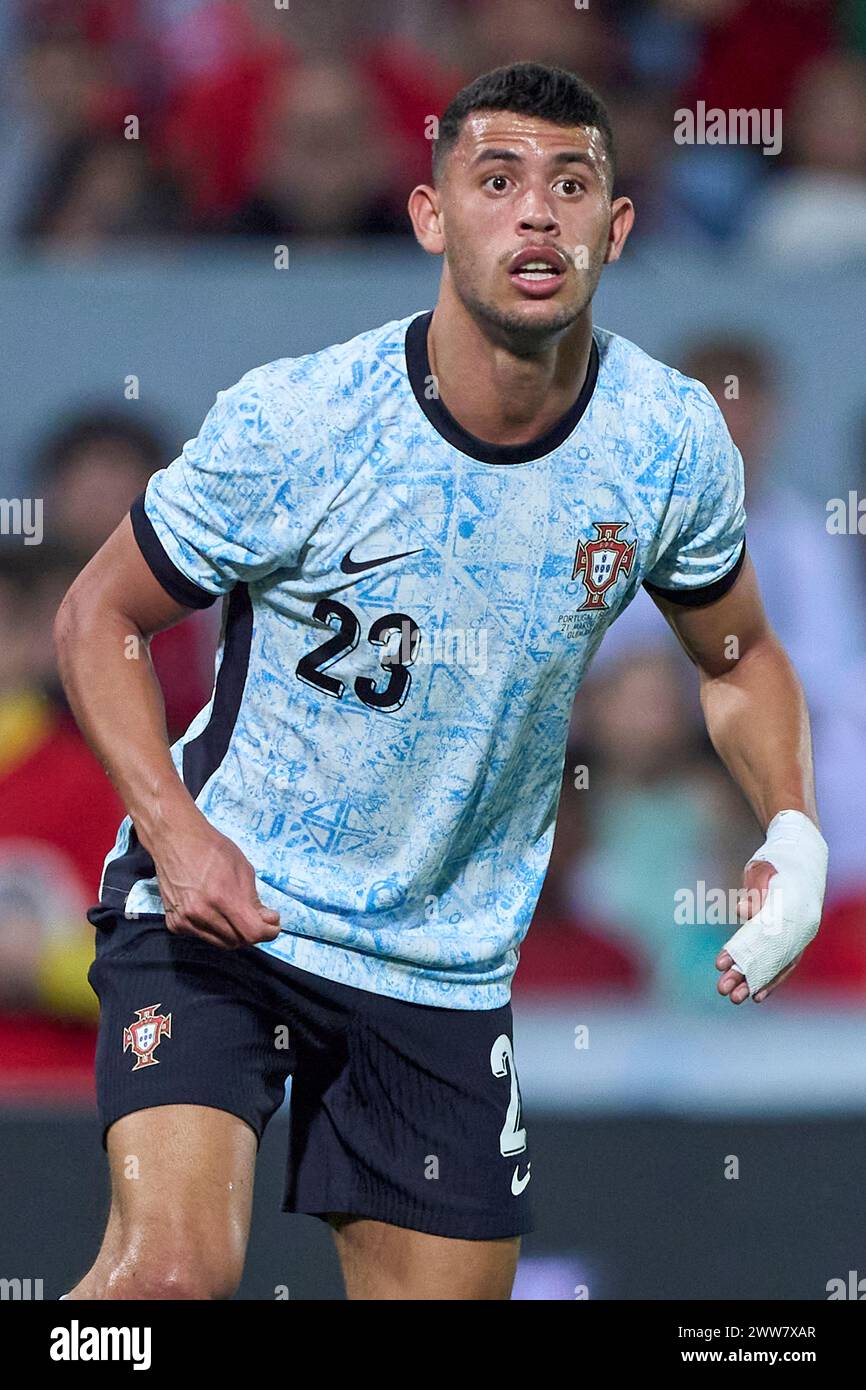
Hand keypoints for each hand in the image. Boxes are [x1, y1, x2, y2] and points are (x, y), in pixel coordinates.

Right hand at [146, 811, 280, 948]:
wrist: (175, 840)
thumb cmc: (212, 848)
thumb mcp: (243, 869)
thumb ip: (254, 899)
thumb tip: (267, 921)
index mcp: (221, 897)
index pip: (251, 933)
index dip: (268, 932)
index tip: (273, 925)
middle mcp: (201, 913)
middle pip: (237, 941)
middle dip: (252, 932)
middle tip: (258, 919)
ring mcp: (185, 920)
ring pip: (221, 942)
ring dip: (235, 933)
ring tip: (237, 914)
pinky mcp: (174, 923)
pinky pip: (202, 936)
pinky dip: (214, 930)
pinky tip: (216, 913)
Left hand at [715, 858, 801, 1004]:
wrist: (794, 854)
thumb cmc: (778, 862)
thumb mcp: (764, 870)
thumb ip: (756, 892)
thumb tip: (743, 912)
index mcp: (791, 911)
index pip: (762, 937)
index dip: (742, 952)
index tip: (720, 964)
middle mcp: (793, 927)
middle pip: (767, 957)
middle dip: (744, 974)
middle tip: (723, 990)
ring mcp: (790, 933)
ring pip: (771, 963)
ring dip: (752, 980)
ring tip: (731, 997)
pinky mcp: (782, 936)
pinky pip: (778, 961)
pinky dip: (768, 977)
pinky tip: (756, 994)